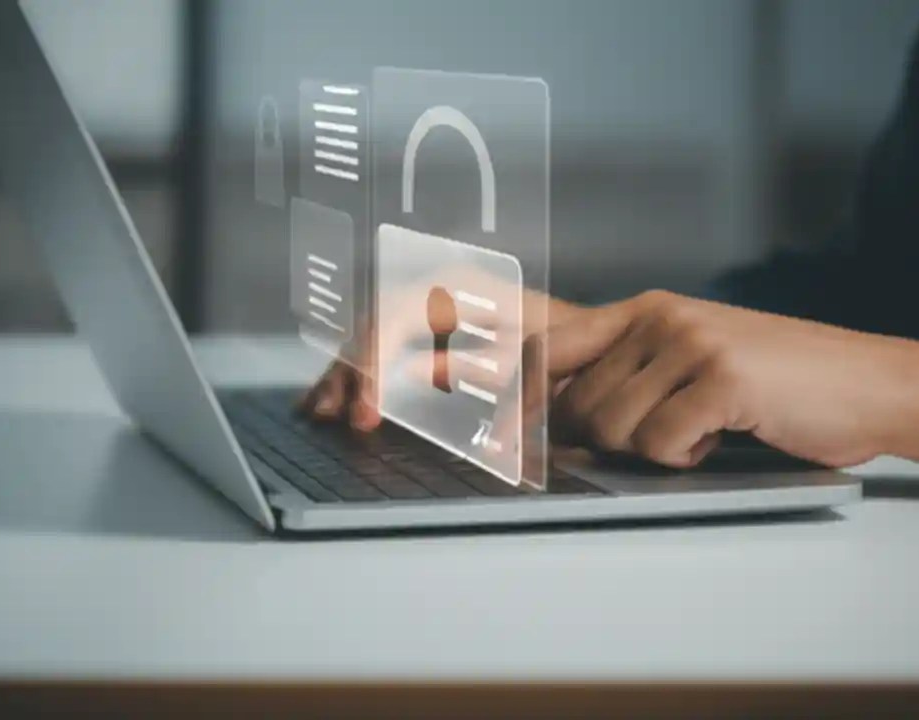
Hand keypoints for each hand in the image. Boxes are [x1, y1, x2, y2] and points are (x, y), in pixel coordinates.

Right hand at [301, 278, 585, 430]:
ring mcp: (430, 311)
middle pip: (375, 322)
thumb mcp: (544, 360)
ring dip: (344, 374)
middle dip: (351, 370)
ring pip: (371, 336)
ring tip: (322, 412)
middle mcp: (438, 290)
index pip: (398, 312)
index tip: (369, 403)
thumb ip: (503, 383)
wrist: (596, 339)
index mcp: (462, 285)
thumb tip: (452, 405)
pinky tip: (332, 401)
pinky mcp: (428, 335)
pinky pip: (382, 350)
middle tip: (340, 415)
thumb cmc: (575, 343)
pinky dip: (357, 376)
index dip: (375, 357)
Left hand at [524, 290, 918, 467]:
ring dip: (655, 449)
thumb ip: (628, 376)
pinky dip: (688, 456)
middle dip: (609, 438)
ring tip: (705, 427)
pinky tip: (723, 434)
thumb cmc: (777, 384)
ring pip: (615, 427)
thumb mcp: (693, 362)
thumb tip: (552, 416)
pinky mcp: (722, 377)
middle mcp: (661, 318)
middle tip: (666, 434)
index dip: (514, 397)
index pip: (549, 348)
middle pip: (578, 404)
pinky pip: (662, 443)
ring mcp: (692, 343)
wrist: (869, 384)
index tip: (496, 438)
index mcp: (646, 311)